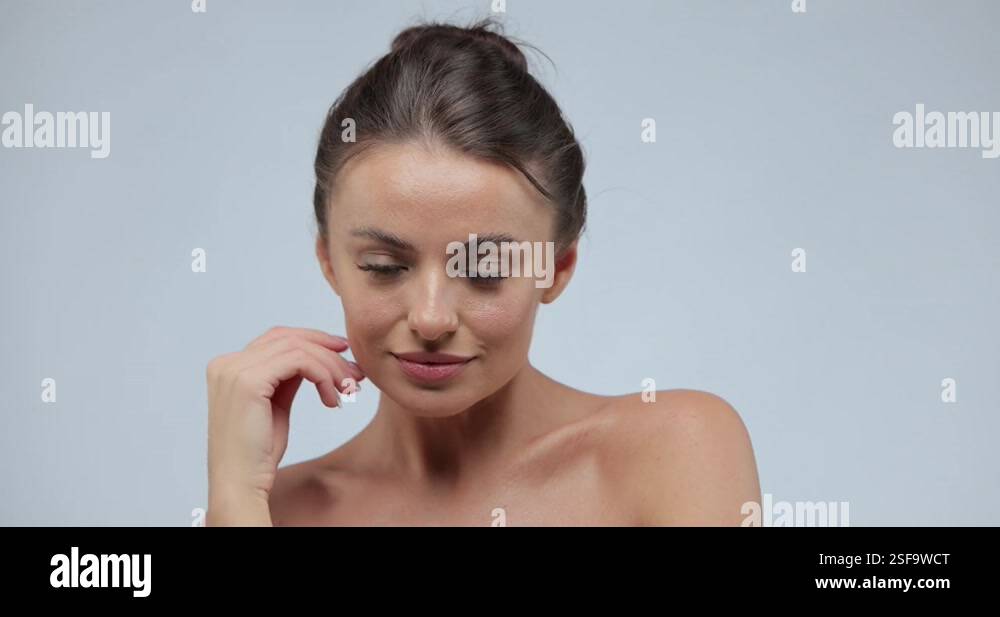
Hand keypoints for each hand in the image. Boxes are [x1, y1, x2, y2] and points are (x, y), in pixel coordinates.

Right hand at [205, 326, 364, 524]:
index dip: (314, 340)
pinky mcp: (249, 382)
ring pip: (299, 348)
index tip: (343, 353)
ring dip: (331, 367)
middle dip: (328, 351)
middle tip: (355, 372)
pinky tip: (332, 399)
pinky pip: (300, 362)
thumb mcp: (276, 405)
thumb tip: (318, 356)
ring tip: (346, 391)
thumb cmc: (258, 454)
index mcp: (229, 367)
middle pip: (289, 338)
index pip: (278, 337)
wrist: (241, 484)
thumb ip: (287, 377)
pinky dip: (324, 375)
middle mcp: (227, 363)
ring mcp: (235, 370)